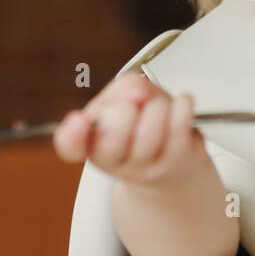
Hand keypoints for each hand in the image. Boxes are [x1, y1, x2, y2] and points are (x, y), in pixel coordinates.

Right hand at [50, 72, 208, 188]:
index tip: (78, 120)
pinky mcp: (177, 162)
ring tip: (160, 106)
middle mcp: (116, 161)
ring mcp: (147, 166)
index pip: (71, 146)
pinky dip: (182, 104)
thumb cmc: (143, 125)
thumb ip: (123, 89)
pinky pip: (180, 125)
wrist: (172, 164)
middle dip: (128, 106)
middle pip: (115, 133)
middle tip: (136, 103)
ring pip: (151, 125)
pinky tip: (180, 106)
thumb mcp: (123, 102)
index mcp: (92, 143)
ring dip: (159, 103)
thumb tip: (139, 92)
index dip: (72, 135)